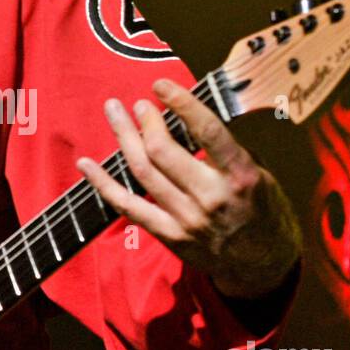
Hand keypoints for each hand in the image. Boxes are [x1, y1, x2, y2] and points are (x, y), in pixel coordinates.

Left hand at [76, 76, 301, 298]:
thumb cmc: (263, 211)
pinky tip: (86, 164)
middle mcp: (211, 197)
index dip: (181, 103)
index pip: (207, 131)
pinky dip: (104, 184)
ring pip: (142, 172)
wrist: (262, 265)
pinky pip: (128, 206)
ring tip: (114, 112)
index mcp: (239, 176)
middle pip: (163, 151)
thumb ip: (226, 150)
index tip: (161, 85)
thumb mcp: (262, 175)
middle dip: (145, 120)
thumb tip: (191, 118)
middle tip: (138, 104)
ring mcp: (187, 219)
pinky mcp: (169, 235)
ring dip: (124, 137)